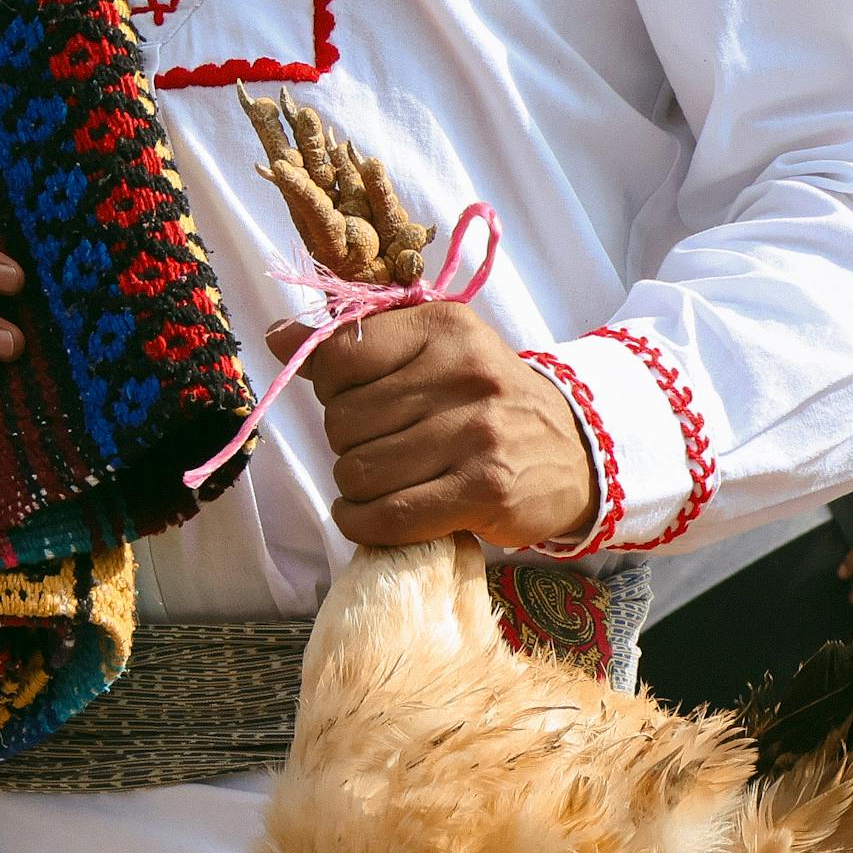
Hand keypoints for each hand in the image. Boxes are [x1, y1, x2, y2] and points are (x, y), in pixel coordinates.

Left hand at [273, 305, 596, 550]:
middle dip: (347, 443)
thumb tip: (277, 335)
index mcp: (445, 328)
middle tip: (383, 446)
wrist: (576, 451)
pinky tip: (376, 515)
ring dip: (357, 488)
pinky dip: (363, 523)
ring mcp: (477, 434)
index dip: (331, 387)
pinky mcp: (483, 490)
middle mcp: (463, 374)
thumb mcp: (432, 354)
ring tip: (390, 480)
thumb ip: (356, 345)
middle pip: (342, 422)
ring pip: (357, 473)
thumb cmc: (485, 402)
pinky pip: (385, 516)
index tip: (356, 397)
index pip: (340, 355)